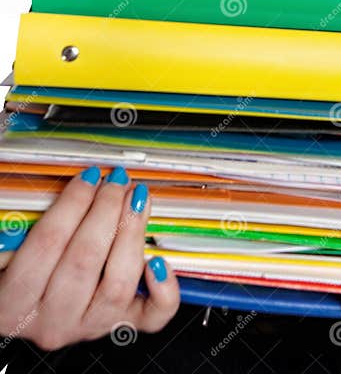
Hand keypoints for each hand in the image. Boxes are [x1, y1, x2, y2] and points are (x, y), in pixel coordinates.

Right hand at [0, 165, 179, 351]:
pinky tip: (159, 259)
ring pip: (118, 283)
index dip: (73, 204)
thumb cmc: (19, 272)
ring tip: (137, 199)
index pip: (47, 245)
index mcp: (13, 303)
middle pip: (85, 261)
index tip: (90, 176)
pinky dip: (164, 289)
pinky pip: (151, 315)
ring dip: (132, 233)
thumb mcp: (10, 249)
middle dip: (106, 210)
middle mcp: (52, 322)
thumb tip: (74, 189)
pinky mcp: (120, 326)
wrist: (29, 310)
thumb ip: (29, 227)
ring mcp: (89, 326)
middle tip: (117, 181)